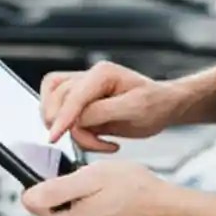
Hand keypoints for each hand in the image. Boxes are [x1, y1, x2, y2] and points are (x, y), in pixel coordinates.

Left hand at [22, 160, 182, 215]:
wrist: (167, 210)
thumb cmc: (137, 192)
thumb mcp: (91, 178)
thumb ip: (55, 188)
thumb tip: (27, 195)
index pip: (33, 201)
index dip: (42, 180)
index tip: (59, 171)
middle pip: (51, 205)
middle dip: (64, 186)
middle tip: (87, 175)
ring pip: (70, 207)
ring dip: (80, 192)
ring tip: (102, 184)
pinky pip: (86, 213)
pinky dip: (93, 200)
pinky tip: (110, 193)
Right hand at [41, 61, 183, 151]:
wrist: (163, 106)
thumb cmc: (155, 104)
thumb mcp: (135, 109)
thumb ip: (102, 112)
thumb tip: (76, 120)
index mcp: (102, 73)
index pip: (73, 96)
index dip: (62, 118)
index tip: (54, 137)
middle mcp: (88, 77)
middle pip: (57, 101)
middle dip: (70, 127)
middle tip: (95, 141)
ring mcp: (82, 89)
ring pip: (53, 106)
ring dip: (69, 130)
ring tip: (96, 140)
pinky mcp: (79, 103)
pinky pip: (60, 116)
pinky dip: (72, 132)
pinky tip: (95, 138)